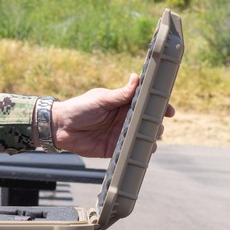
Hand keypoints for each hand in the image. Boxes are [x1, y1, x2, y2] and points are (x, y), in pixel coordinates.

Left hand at [51, 74, 174, 157]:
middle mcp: (124, 118)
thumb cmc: (80, 107)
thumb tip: (136, 78)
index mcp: (123, 103)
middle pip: (147, 121)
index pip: (145, 103)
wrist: (60, 127)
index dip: (159, 106)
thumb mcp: (102, 98)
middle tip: (158, 125)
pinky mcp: (115, 148)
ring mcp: (121, 133)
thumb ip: (120, 93)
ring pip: (142, 137)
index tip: (169, 110)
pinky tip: (145, 151)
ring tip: (152, 137)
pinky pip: (131, 151)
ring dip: (150, 138)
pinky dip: (139, 152)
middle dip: (156, 123)